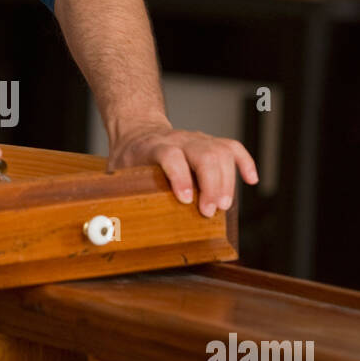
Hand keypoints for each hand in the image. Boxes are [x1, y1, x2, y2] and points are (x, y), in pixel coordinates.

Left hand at [107, 120, 258, 215]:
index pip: (170, 155)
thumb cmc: (128, 159)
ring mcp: (197, 139)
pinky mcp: (210, 143)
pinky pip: (233, 147)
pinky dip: (245, 163)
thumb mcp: (115, 174)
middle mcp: (179, 139)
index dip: (179, 176)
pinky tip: (251, 180)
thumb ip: (117, 195)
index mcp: (153, 146)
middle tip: (209, 212)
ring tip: (224, 207)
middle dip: (210, 184)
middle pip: (203, 154)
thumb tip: (109, 228)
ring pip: (221, 151)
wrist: (138, 132)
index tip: (185, 199)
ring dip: (227, 180)